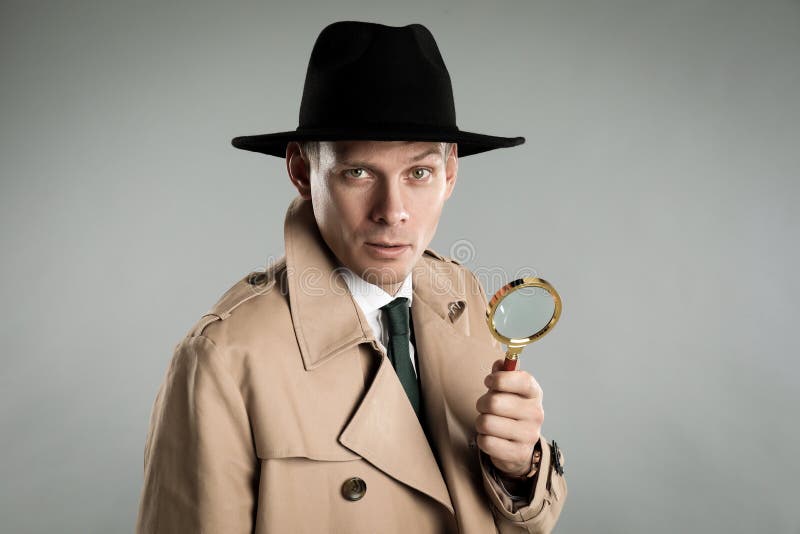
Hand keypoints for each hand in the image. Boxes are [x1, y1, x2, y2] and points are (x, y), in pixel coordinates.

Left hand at [475, 358, 543, 476]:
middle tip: (484, 407)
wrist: (520, 447)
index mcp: (534, 393)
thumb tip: (499, 363)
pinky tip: (491, 438)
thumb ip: (503, 375)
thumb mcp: (508, 391)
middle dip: (481, 404)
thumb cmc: (510, 412)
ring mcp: (529, 435)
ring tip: (488, 424)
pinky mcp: (518, 453)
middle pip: (494, 403)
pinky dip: (482, 439)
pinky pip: (486, 442)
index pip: (522, 380)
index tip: (488, 381)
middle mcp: (536, 413)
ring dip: (480, 423)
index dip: (500, 379)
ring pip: (486, 423)